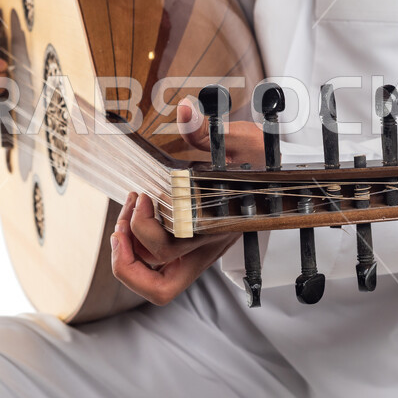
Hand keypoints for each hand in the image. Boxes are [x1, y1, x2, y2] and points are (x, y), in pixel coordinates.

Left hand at [109, 97, 265, 304]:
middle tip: (119, 228)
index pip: (170, 252)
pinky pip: (155, 263)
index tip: (142, 195)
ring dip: (128, 251)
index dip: (144, 230)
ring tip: (127, 212)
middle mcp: (204, 249)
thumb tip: (184, 109)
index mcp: (215, 229)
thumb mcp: (237, 141)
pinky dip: (137, 243)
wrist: (278, 175)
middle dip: (126, 262)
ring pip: (154, 279)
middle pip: (159, 288)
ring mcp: (196, 252)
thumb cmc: (260, 160)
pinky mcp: (190, 246)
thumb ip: (207, 132)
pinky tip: (137, 209)